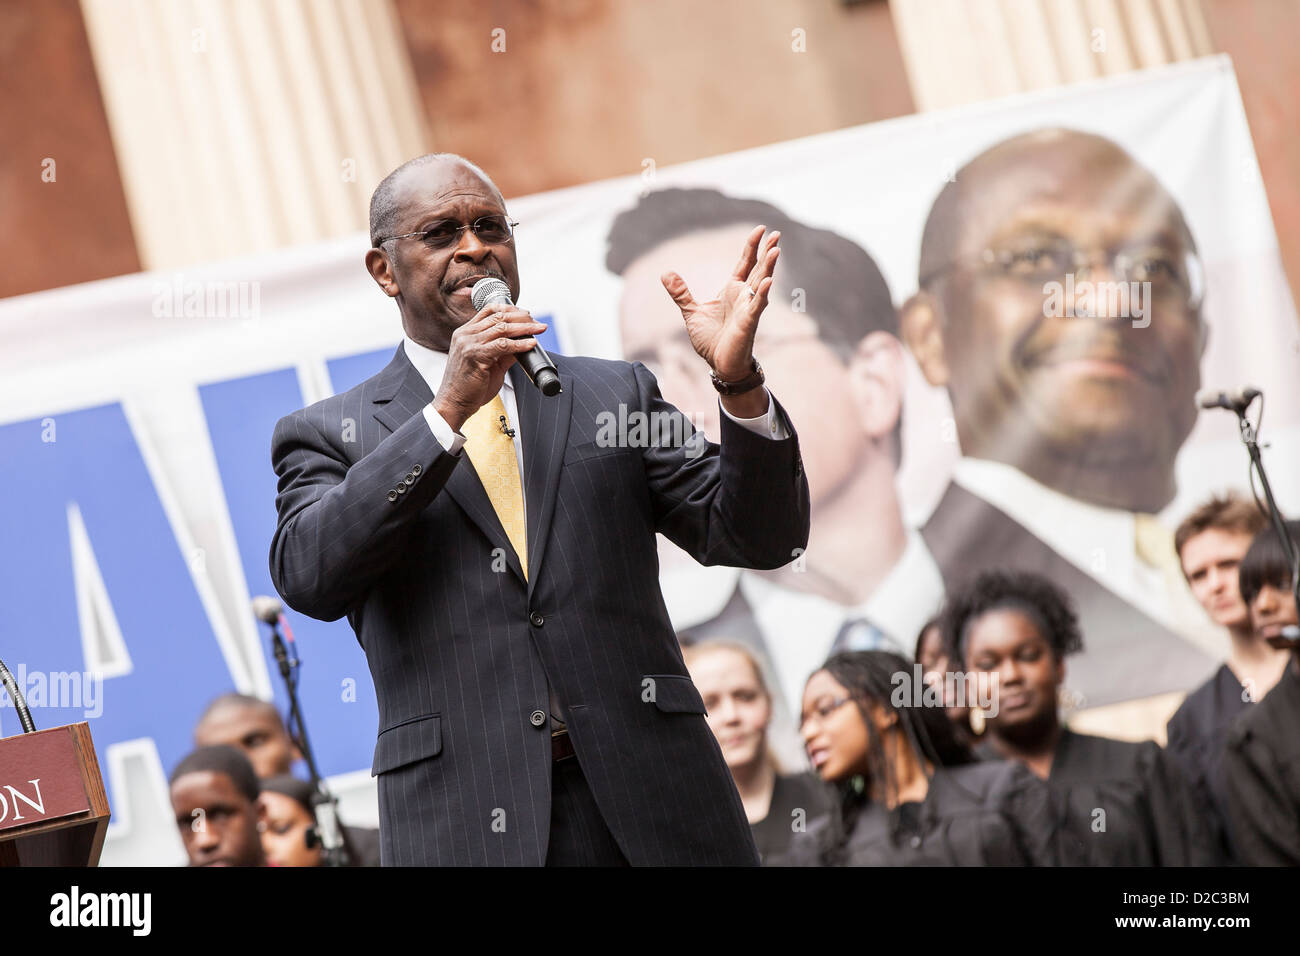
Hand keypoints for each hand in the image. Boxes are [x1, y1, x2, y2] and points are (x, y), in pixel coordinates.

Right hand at [433, 306, 546, 432]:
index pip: (488, 311)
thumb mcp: (488, 363)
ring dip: (525, 327)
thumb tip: (523, 343)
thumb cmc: (469, 386)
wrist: (454, 403)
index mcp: (465, 333)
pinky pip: (502, 345)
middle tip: (537, 322)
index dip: (509, 309)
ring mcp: (468, 344)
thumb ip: (503, 351)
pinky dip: (520, 343)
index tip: (525, 314)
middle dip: (521, 317)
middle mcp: (465, 335)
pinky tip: (530, 344)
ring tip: (539, 328)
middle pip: (498, 316)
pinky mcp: (475, 356)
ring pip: (502, 328)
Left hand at [660, 225, 778, 382]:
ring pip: (761, 283)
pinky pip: (757, 305)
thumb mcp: (691, 312)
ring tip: (776, 250)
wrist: (718, 363)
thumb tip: (665, 274)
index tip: (760, 229)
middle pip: (758, 268)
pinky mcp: (748, 322)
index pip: (745, 263)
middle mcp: (744, 296)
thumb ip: (681, 293)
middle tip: (777, 233)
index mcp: (732, 290)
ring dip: (769, 267)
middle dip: (767, 251)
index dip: (752, 247)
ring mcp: (748, 308)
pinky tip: (768, 281)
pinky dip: (762, 293)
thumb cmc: (711, 339)